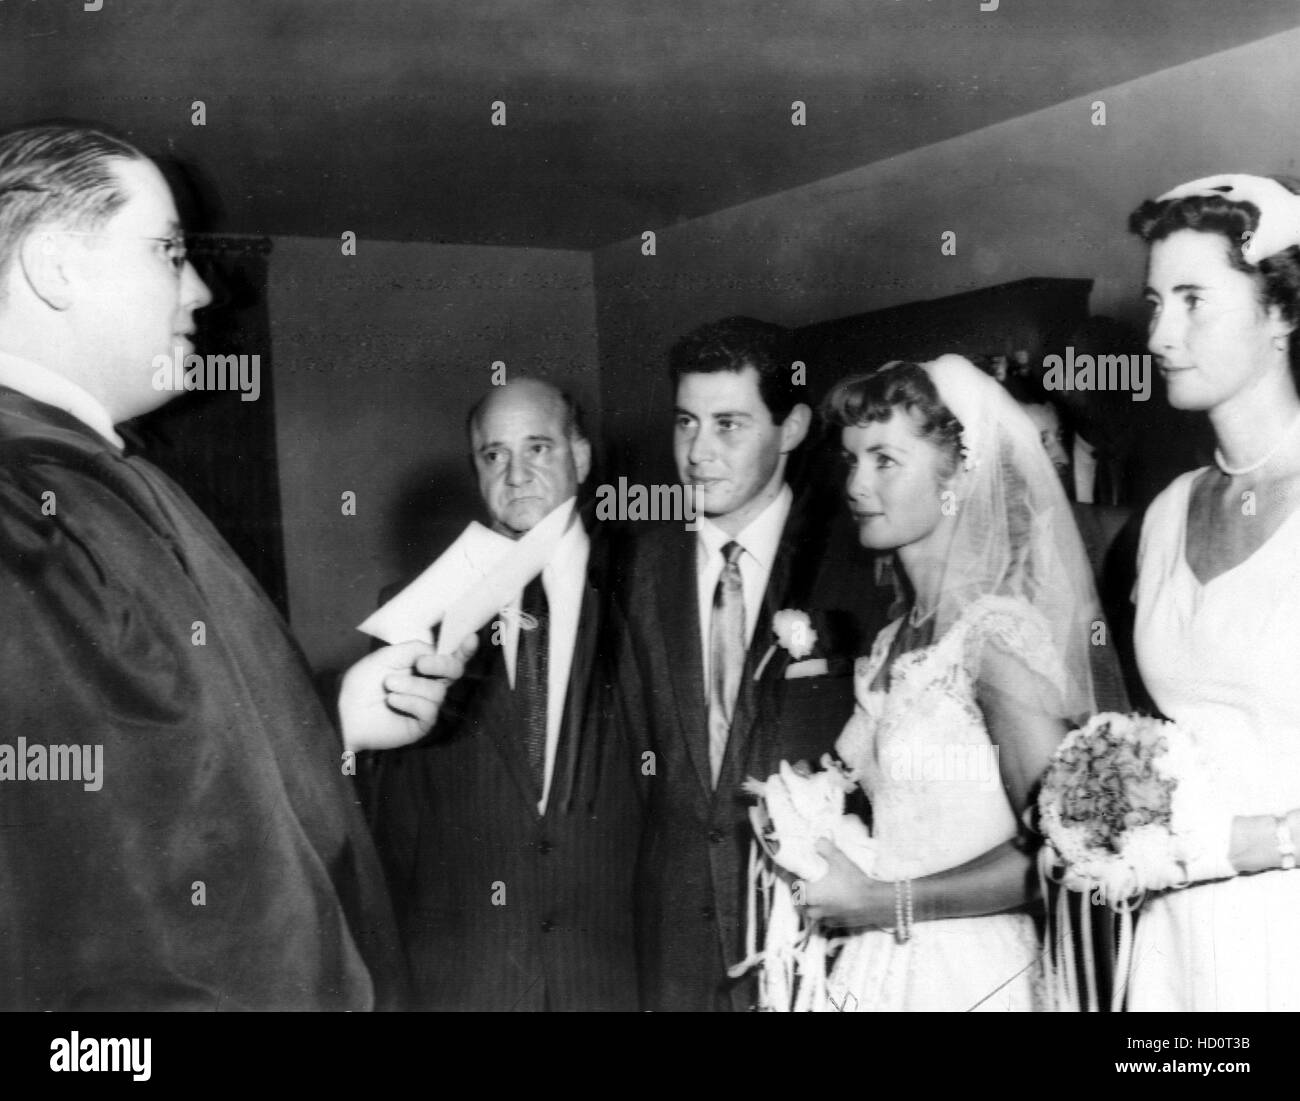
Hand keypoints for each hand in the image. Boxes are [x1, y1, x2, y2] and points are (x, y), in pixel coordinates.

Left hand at [338, 636, 477, 752]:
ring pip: (437, 691)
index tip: (471, 638)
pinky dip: (409, 702)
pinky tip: (393, 701)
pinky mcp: (421, 724)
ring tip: (388, 687)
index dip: (464, 648)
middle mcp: (428, 684)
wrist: (344, 711)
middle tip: (420, 664)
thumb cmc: (362, 684)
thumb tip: (435, 650)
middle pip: (454, 671)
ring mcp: (426, 705)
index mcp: (422, 666)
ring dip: (411, 685)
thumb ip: (414, 649)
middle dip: (442, 664)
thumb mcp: (387, 656)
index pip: (450, 656)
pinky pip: (428, 709)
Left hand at [801, 838, 889, 928]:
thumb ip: (826, 847)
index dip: (792, 881)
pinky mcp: (838, 924)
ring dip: (812, 906)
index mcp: (812, 894)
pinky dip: (825, 914)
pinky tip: (832, 905)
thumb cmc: (854, 882)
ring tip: (818, 896)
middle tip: (806, 885)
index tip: (793, 875)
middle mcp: (816, 909)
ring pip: (812, 914)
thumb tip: (818, 842)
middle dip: (801, 895)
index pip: (794, 889)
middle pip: (801, 904)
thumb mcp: (839, 859)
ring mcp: (827, 919)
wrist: (875, 902)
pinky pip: (826, 920)